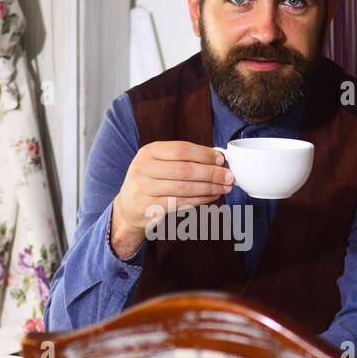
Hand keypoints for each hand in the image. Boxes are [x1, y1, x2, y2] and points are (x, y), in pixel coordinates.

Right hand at [110, 141, 233, 258]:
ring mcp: (145, 189)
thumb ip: (184, 159)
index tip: (221, 159)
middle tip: (228, 176)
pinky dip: (200, 200)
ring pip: (184, 188)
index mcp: (149, 151)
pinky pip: (181, 203)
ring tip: (225, 187)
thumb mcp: (159, 163)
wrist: (128, 207)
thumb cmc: (151, 181)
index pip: (181, 149)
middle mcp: (144, 168)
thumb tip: (217, 159)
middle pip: (184, 169)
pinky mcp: (149, 208)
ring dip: (209, 188)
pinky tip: (212, 197)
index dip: (204, 154)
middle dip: (211, 173)